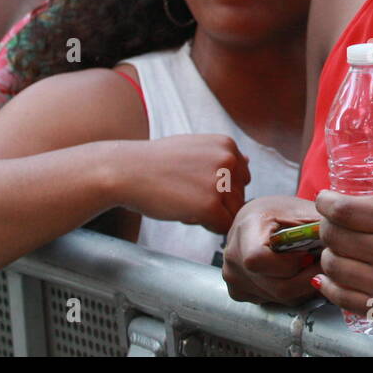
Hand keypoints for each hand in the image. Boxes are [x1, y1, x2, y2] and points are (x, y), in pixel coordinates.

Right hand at [115, 134, 249, 234]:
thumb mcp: (193, 148)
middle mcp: (229, 160)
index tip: (195, 185)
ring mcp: (220, 182)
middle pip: (240, 196)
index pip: (242, 178)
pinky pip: (222, 227)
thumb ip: (220, 157)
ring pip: (233, 213)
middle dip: (218, 203)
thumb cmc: (155, 162)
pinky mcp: (210, 205)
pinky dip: (207, 227)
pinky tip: (185, 213)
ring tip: (184, 202)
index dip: (221, 188)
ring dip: (212, 215)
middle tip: (186, 195)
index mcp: (227, 145)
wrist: (125, 171)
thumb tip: (247, 162)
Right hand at [222, 195, 322, 304]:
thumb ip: (320, 225)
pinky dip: (292, 292)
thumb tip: (344, 241)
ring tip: (315, 268)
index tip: (309, 254)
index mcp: (245, 229)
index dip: (289, 263)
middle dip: (306, 278)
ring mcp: (233, 278)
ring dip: (303, 287)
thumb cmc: (282, 213)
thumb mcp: (301, 210)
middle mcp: (232, 256)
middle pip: (275, 286)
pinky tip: (299, 275)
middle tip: (326, 265)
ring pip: (278, 297)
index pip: (258, 259)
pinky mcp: (239, 292)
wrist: (259, 219)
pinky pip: (272, 301)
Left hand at [313, 189, 372, 333]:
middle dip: (326, 226)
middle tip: (331, 226)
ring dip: (329, 256)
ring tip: (339, 253)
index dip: (326, 202)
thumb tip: (366, 203)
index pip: (347, 210)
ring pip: (331, 265)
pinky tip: (336, 278)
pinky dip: (330, 285)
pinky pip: (339, 296)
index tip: (324, 199)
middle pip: (333, 235)